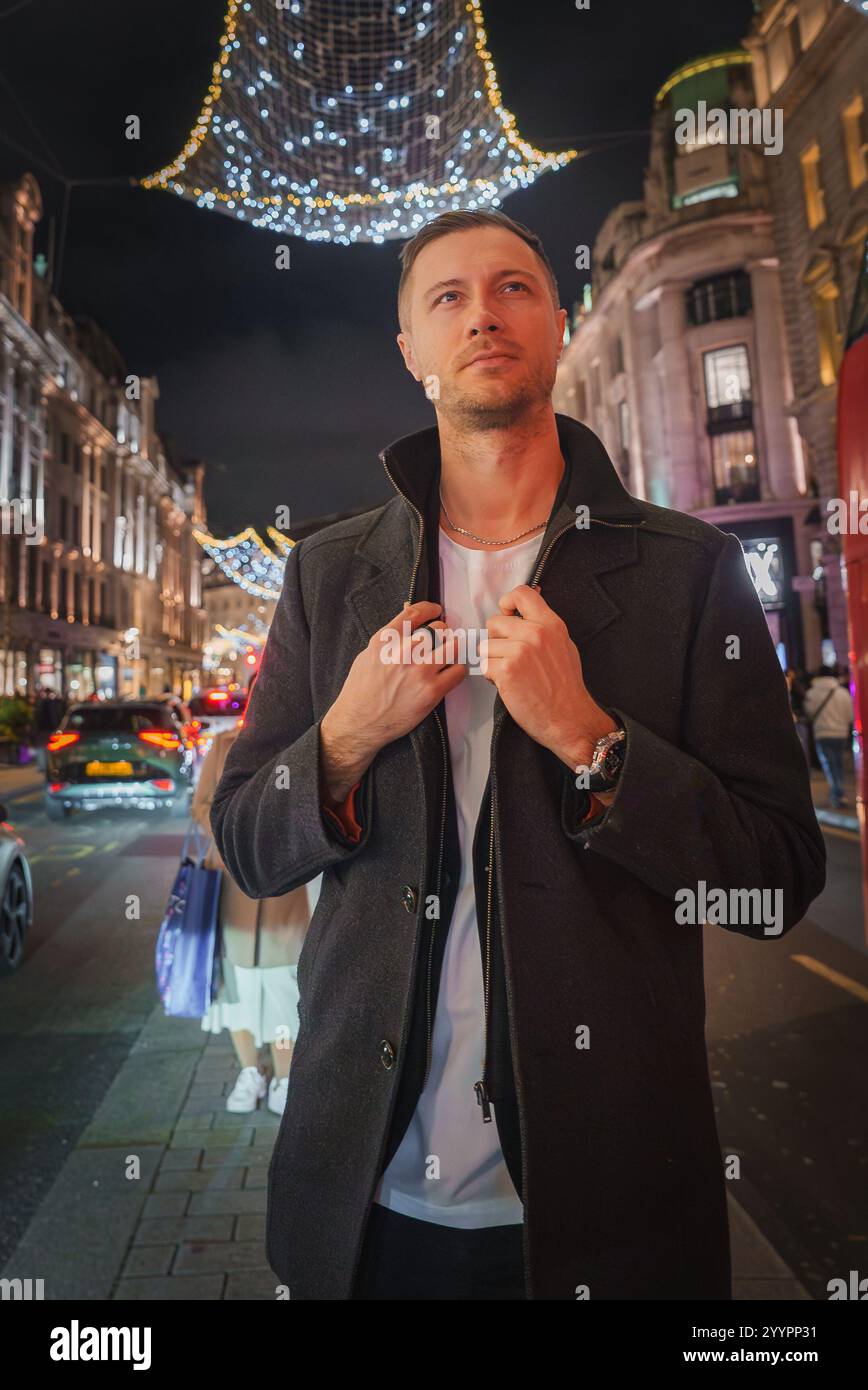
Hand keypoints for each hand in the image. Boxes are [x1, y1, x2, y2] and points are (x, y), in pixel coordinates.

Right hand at [320, 600, 466, 801]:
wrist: (359, 723)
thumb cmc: (360, 691)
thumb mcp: (367, 655)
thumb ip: (388, 637)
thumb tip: (406, 619)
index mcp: (386, 640)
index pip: (416, 612)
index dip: (431, 609)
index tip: (437, 611)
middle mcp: (404, 651)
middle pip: (439, 629)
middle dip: (443, 633)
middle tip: (442, 640)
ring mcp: (420, 671)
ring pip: (453, 646)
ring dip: (453, 649)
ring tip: (448, 656)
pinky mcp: (432, 691)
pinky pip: (458, 671)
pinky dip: (457, 670)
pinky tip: (449, 674)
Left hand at [479, 584, 616, 769]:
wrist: (569, 719)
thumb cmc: (566, 687)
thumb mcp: (563, 645)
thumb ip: (544, 625)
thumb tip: (528, 605)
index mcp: (551, 624)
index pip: (521, 593)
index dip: (507, 604)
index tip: (508, 617)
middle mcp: (536, 633)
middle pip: (494, 622)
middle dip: (496, 640)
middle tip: (510, 657)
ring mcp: (520, 651)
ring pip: (485, 645)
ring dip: (493, 660)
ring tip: (512, 673)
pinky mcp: (507, 671)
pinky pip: (484, 666)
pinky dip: (492, 677)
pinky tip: (510, 685)